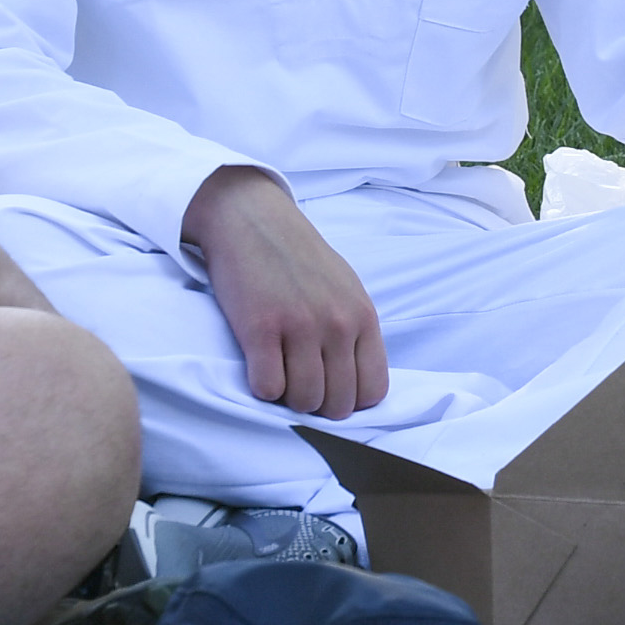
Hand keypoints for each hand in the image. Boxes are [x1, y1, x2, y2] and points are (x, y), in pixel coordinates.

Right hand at [184, 165, 389, 417]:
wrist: (250, 218)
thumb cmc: (297, 257)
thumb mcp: (345, 288)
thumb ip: (354, 332)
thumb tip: (355, 385)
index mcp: (362, 316)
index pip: (373, 391)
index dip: (349, 401)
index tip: (329, 391)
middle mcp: (337, 324)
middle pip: (337, 404)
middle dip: (316, 405)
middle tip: (297, 384)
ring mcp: (300, 326)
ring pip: (303, 401)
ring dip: (287, 399)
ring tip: (278, 374)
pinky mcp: (260, 328)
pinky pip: (268, 388)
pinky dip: (262, 387)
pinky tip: (258, 365)